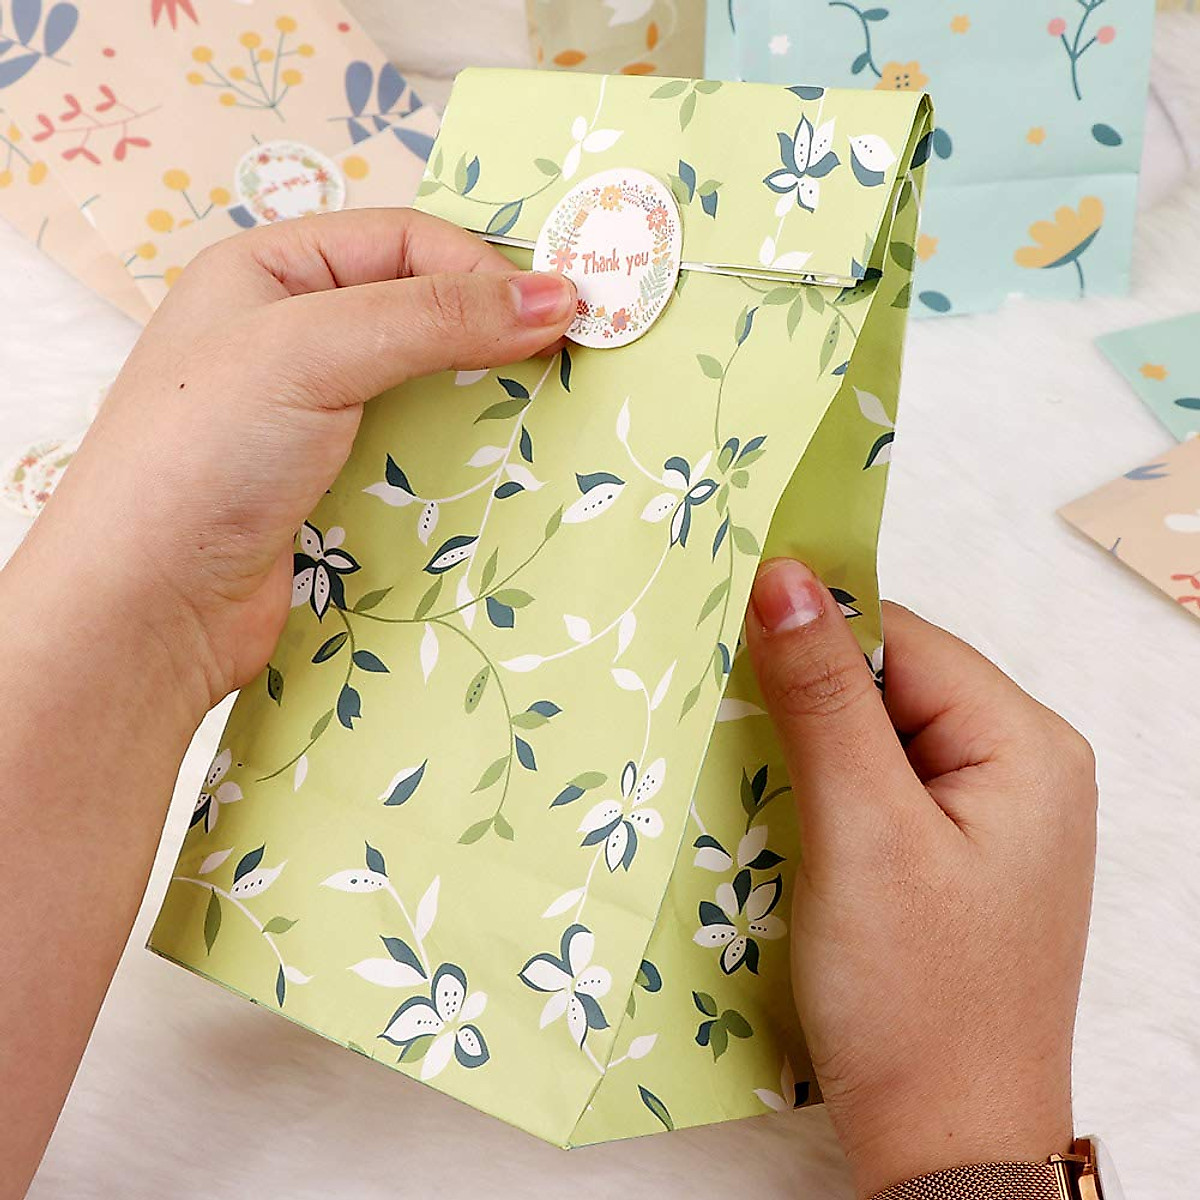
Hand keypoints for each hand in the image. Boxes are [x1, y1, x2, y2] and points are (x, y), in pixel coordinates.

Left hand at [18, 207, 576, 721]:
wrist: (150, 607)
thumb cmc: (202, 455)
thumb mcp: (314, 352)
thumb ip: (435, 318)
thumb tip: (555, 295)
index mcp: (270, 272)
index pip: (404, 242)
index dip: (483, 268)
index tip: (559, 311)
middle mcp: (293, 336)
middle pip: (422, 313)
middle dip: (493, 332)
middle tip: (570, 358)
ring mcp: (314, 417)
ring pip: (427, 389)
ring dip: (484, 401)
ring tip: (547, 415)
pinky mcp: (336, 486)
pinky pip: (417, 455)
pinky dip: (462, 461)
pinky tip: (502, 473)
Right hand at [744, 559, 1095, 1197]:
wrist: (945, 1144)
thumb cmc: (916, 997)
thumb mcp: (861, 831)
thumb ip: (822, 697)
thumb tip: (784, 574)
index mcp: (1025, 743)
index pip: (900, 637)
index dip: (810, 635)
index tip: (723, 644)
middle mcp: (1021, 767)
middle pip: (890, 684)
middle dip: (805, 700)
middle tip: (727, 726)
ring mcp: (990, 817)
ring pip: (876, 736)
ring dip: (807, 749)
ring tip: (752, 781)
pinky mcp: (954, 857)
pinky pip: (879, 789)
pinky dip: (823, 793)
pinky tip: (784, 821)